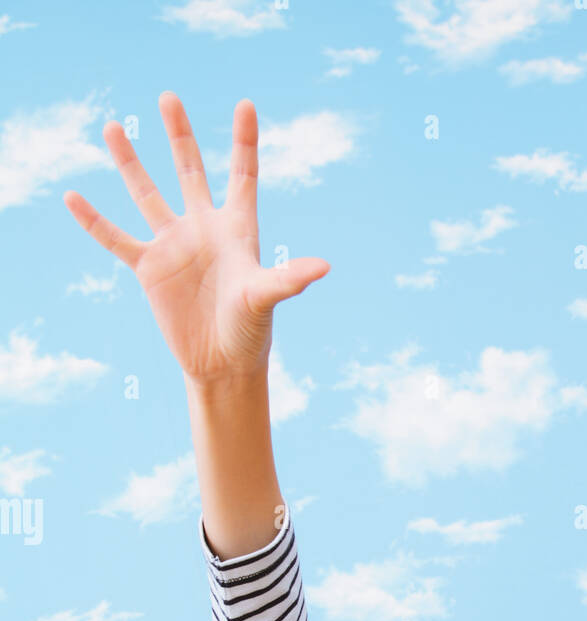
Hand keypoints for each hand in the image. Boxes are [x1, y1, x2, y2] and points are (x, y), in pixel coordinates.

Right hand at [63, 92, 329, 384]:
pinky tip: (72, 196)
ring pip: (147, 195)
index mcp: (237, 229)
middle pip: (190, 171)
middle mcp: (203, 229)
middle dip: (180, 135)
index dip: (244, 141)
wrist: (221, 364)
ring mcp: (174, 246)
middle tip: (168, 98)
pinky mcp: (149, 269)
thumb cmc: (251, 331)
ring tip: (114, 127)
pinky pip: (115, 239)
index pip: (242, 176)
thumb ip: (287, 278)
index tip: (246, 105)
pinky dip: (94, 221)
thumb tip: (323, 268)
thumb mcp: (266, 298)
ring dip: (130, 163)